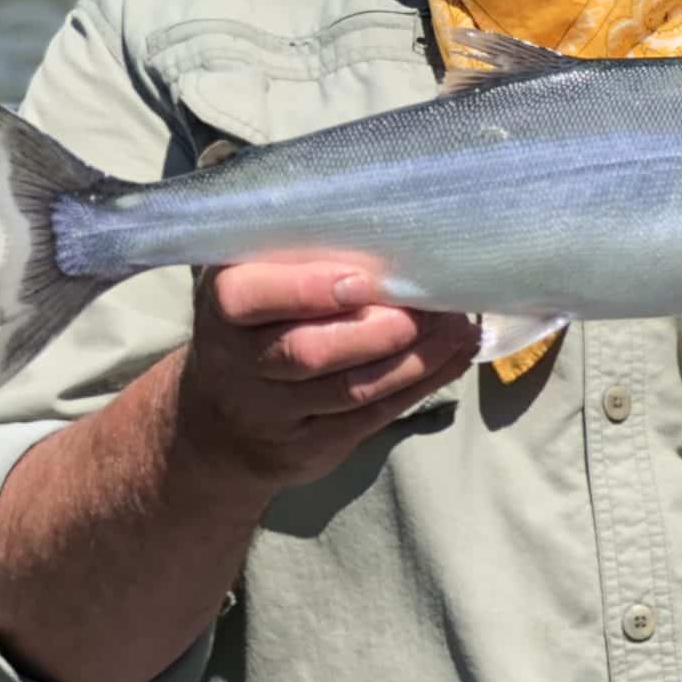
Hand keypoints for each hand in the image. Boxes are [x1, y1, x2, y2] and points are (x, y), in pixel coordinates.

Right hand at [175, 263, 477, 491]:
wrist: (223, 419)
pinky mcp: (308, 445)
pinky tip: (454, 358)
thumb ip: (309, 255)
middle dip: (379, 331)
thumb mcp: (263, 276)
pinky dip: (421, 384)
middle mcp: (236, 360)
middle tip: (432, 309)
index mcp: (224, 302)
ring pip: (350, 389)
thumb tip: (396, 236)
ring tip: (459, 329)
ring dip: (416, 359)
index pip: (247, 298)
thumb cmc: (263, 320)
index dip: (308, 290)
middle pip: (307, 351)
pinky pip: (371, 417)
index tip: (366, 280)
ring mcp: (269, 410)